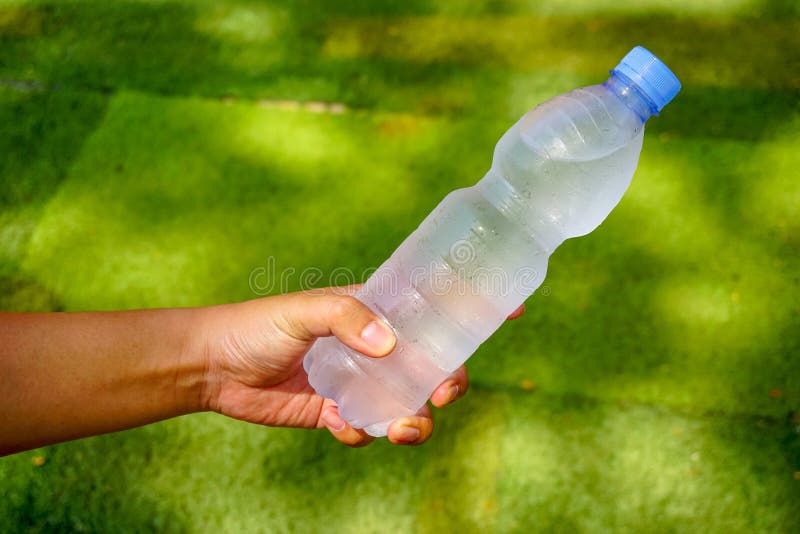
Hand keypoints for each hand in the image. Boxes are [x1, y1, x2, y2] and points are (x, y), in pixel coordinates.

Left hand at [197, 286, 523, 446]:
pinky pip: (369, 428)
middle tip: (443, 392)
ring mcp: (359, 382)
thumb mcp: (304, 309)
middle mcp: (374, 348)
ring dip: (416, 419)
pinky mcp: (337, 413)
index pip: (432, 307)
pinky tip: (339, 423)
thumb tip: (390, 345)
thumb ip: (347, 317)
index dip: (472, 308)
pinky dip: (364, 432)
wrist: (215, 366)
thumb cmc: (260, 325)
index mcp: (375, 313)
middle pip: (432, 364)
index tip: (511, 309)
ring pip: (409, 403)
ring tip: (403, 427)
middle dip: (450, 380)